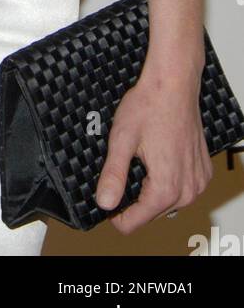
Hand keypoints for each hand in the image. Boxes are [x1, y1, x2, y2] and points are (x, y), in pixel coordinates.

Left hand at [95, 64, 211, 231]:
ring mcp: (198, 182)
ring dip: (150, 190)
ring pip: (166, 203)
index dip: (114, 213)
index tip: (107, 194)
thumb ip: (113, 175)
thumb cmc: (148, 106)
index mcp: (165, 187)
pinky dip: (167, 181)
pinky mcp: (203, 173)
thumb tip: (104, 202)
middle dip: (133, 198)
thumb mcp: (121, 140)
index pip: (134, 222)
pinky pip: (181, 190)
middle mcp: (187, 191)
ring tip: (140, 160)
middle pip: (150, 213)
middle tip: (123, 167)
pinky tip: (158, 159)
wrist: (173, 84)